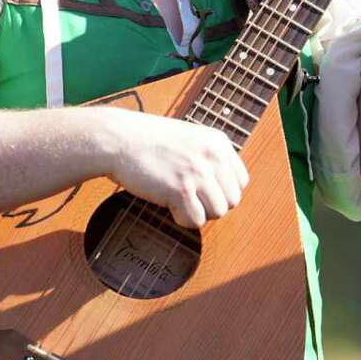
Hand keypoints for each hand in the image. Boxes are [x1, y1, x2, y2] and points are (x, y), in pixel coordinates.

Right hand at [96, 110, 249, 228]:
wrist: (119, 139)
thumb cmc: (149, 141)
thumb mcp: (191, 139)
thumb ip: (211, 158)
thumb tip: (224, 189)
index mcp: (219, 143)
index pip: (241, 181)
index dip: (223, 191)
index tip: (204, 190)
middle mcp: (213, 157)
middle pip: (232, 200)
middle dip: (211, 204)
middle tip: (189, 198)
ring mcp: (197, 173)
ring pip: (217, 212)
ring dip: (198, 212)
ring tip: (179, 200)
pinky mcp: (180, 189)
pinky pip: (195, 220)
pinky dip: (182, 219)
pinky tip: (169, 205)